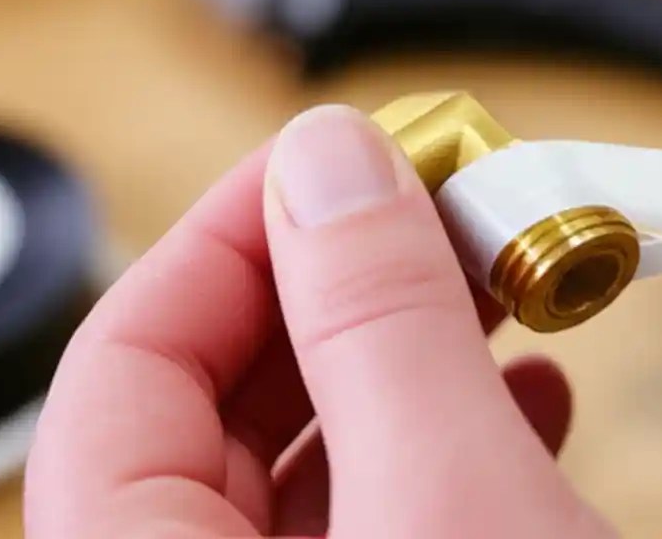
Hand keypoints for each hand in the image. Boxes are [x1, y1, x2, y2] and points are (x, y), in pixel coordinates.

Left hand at [24, 107, 613, 536]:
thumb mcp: (450, 500)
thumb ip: (378, 324)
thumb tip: (333, 161)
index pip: (127, 363)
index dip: (234, 235)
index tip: (342, 159)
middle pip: (225, 399)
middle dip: (347, 283)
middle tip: (444, 203)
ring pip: (321, 449)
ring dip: (414, 348)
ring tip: (503, 282)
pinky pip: (389, 501)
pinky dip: (458, 433)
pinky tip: (533, 391)